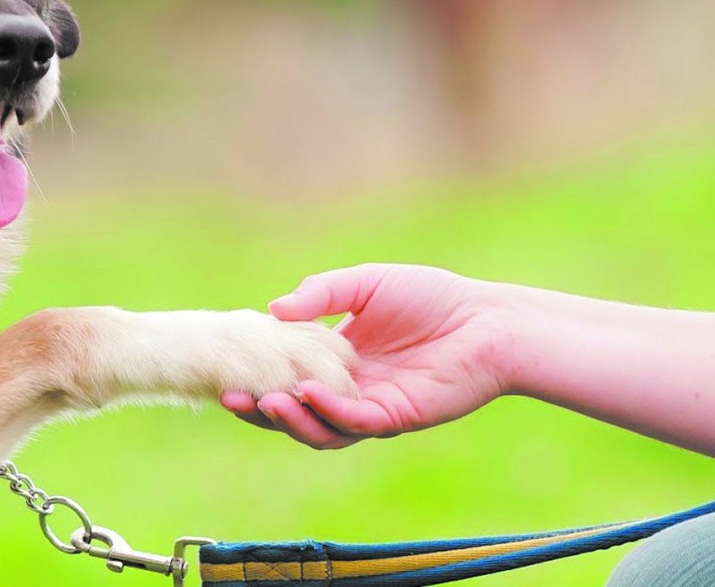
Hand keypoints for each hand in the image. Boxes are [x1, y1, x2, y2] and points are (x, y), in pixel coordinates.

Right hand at [223, 264, 514, 448]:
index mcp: (334, 361)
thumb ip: (321, 294)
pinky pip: (353, 423)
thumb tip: (272, 308)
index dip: (255, 377)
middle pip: (293, 413)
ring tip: (265, 400)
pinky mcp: (395, 418)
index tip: (227, 369)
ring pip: (319, 429)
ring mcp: (369, 409)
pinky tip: (310, 392)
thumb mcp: (364, 284)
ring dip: (289, 418)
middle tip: (231, 395)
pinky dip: (328, 411)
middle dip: (259, 409)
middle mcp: (347, 391)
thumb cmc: (431, 298)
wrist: (488, 320)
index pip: (285, 377)